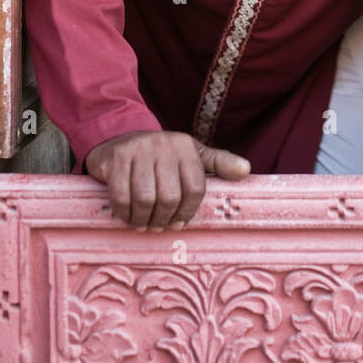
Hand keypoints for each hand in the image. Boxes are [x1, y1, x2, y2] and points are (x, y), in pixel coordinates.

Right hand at [85, 129, 250, 230]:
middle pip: (170, 197)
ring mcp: (138, 151)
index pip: (195, 188)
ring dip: (143, 219)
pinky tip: (126, 215)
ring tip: (142, 223)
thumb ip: (218, 163)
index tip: (178, 224)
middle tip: (157, 226)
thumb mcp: (192, 155)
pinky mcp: (115, 159)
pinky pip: (121, 196)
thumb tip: (246, 170)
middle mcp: (164, 146)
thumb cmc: (161, 155)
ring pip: (145, 198)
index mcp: (186, 147)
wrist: (119, 137)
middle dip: (163, 218)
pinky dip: (124, 212)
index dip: (187, 212)